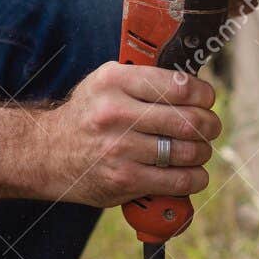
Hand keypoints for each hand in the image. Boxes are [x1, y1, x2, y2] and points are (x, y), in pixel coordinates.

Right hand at [33, 61, 221, 208]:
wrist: (47, 153)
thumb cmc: (88, 115)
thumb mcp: (105, 82)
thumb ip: (144, 79)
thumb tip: (194, 83)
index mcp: (114, 81)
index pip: (178, 85)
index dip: (203, 93)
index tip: (207, 99)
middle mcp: (116, 112)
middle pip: (188, 120)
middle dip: (209, 125)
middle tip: (210, 127)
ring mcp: (120, 149)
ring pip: (187, 152)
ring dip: (202, 152)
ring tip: (199, 150)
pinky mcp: (124, 180)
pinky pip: (178, 180)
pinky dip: (195, 178)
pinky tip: (193, 173)